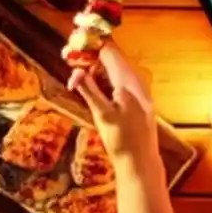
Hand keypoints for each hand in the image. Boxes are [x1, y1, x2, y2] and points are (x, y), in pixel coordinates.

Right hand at [67, 44, 159, 164]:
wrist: (140, 163)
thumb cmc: (120, 140)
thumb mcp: (101, 114)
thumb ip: (88, 89)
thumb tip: (76, 71)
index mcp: (128, 81)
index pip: (108, 51)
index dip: (88, 49)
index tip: (71, 54)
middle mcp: (137, 80)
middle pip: (112, 58)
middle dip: (90, 61)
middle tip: (72, 73)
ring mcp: (140, 90)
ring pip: (115, 70)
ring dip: (96, 72)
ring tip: (79, 84)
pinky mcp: (140, 99)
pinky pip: (120, 81)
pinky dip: (106, 81)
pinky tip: (96, 93)